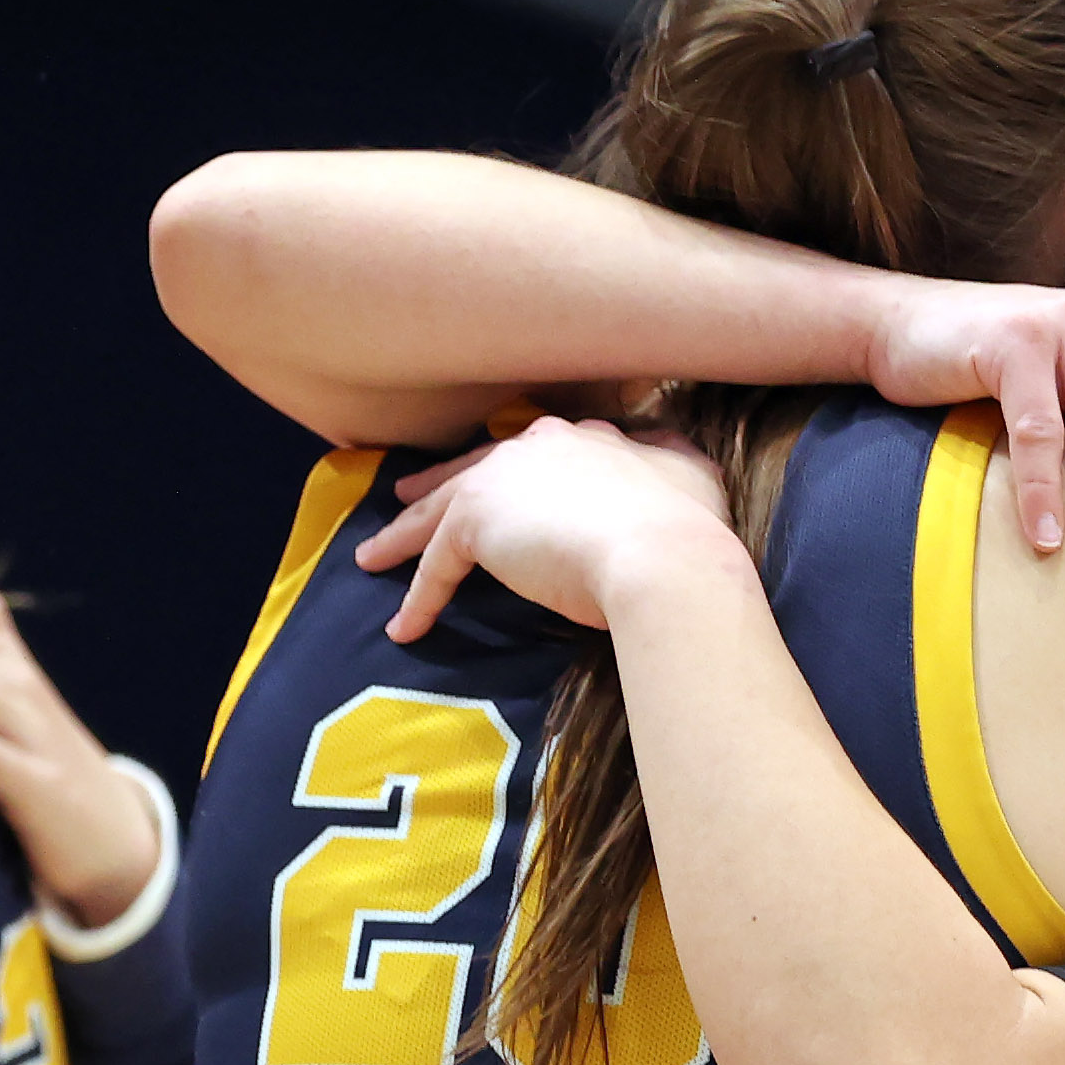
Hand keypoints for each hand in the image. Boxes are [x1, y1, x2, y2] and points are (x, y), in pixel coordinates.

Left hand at [357, 416, 736, 641]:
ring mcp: (500, 480)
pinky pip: (436, 566)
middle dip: (435, 484)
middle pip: (472, 470)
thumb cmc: (689, 526)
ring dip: (402, 535)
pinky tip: (405, 627)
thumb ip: (672, 462)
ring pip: (437, 511)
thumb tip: (678, 457)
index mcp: (582, 438)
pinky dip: (419, 597)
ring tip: (372, 557)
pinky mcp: (475, 523)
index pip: (530, 454)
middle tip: (404, 496)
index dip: (506, 470)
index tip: (491, 481)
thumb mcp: (693, 475)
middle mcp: (535, 446)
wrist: (662, 554)